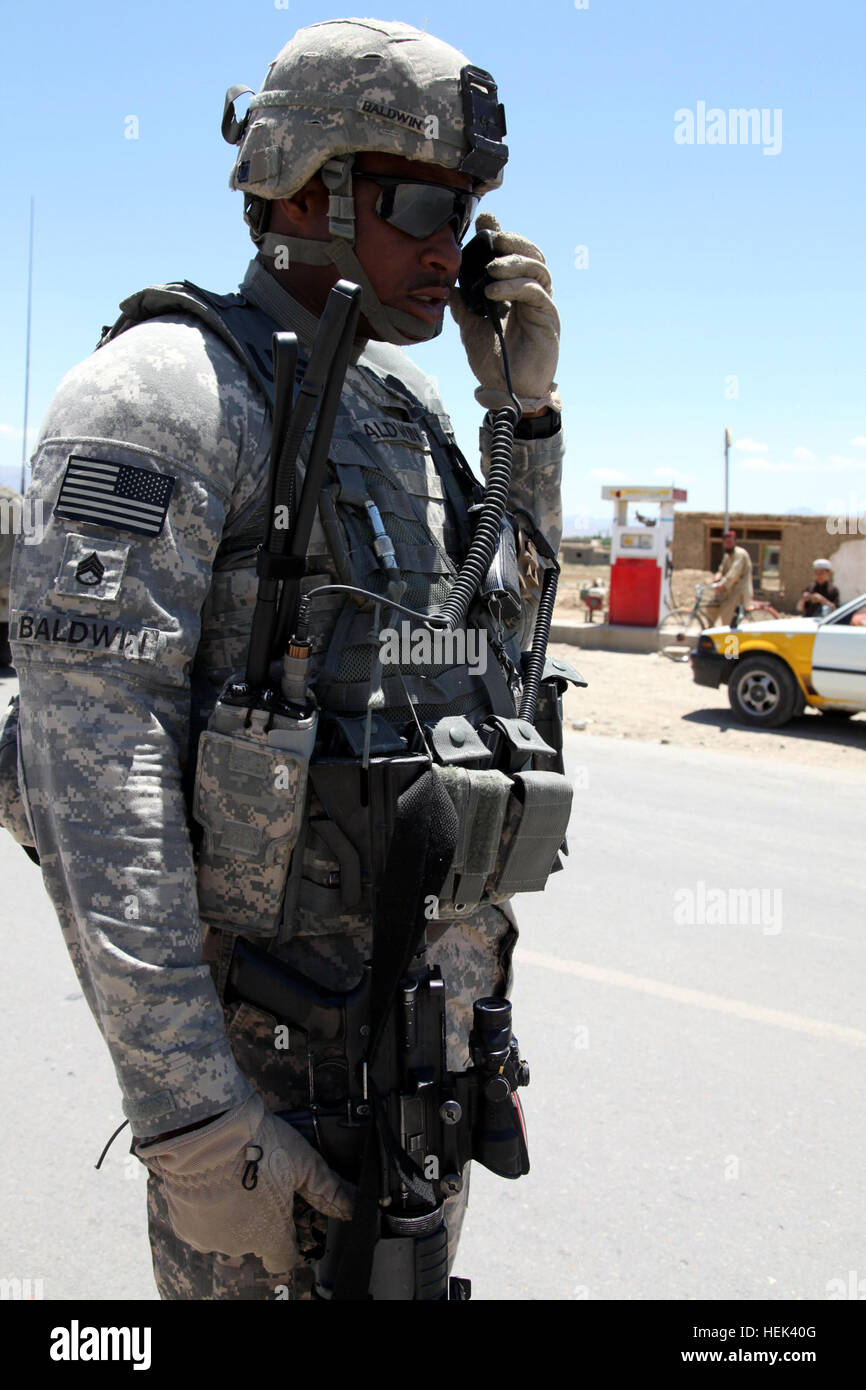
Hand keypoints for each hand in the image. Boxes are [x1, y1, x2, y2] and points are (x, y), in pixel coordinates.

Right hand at [135, 1093, 352, 1272]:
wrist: (205, 1128)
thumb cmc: (257, 1144)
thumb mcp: (303, 1163)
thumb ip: (329, 1190)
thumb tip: (355, 1206)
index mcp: (270, 1235)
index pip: (284, 1258)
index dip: (287, 1240)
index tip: (285, 1218)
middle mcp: (239, 1245)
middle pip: (254, 1242)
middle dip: (258, 1219)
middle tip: (259, 1184)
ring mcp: (209, 1237)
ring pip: (225, 1234)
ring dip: (231, 1215)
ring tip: (235, 1178)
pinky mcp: (184, 1224)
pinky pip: (199, 1225)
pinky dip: (206, 1209)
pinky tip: (213, 1183)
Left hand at [449, 212, 560, 413]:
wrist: (505, 391)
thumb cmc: (493, 361)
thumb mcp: (470, 327)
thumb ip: (463, 304)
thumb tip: (447, 283)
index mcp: (516, 291)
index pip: (514, 254)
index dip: (502, 235)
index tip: (485, 222)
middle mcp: (533, 294)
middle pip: (532, 254)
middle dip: (511, 242)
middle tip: (491, 240)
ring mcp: (543, 306)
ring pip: (537, 268)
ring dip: (512, 263)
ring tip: (489, 270)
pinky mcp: (548, 321)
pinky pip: (535, 293)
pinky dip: (513, 286)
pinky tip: (492, 292)